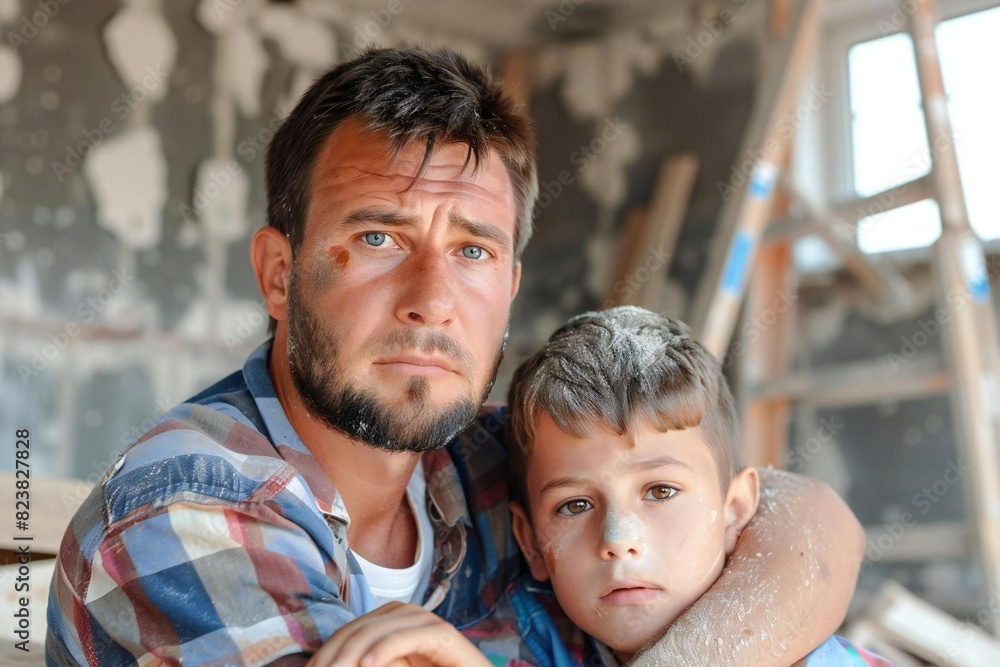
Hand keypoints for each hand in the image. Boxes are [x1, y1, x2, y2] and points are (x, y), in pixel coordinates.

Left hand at [306, 602, 492, 666]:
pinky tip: (367, 666)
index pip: (350, 629)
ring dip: (354, 652)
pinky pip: (409, 637)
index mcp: (392, 623)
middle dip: (334, 652)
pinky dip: (386, 649)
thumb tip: (331, 666)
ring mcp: (428, 623)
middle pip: (361, 626)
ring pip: (381, 628)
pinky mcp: (445, 636)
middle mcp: (409, 616)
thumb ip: (368, 666)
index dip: (326, 650)